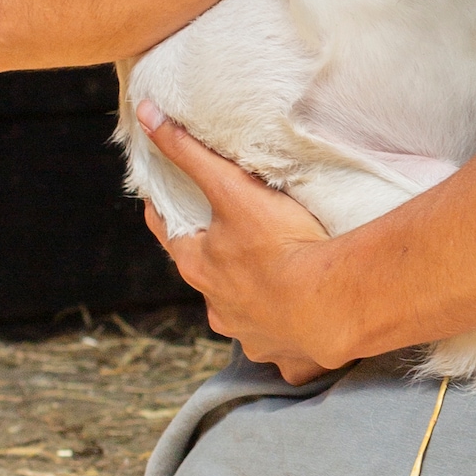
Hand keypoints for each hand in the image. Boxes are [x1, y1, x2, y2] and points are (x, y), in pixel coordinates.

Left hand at [139, 105, 345, 382]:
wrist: (329, 305)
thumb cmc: (280, 247)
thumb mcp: (233, 190)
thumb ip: (190, 152)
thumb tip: (146, 114)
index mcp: (201, 269)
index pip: (171, 237)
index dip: (168, 217)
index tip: (170, 204)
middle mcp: (219, 309)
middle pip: (211, 284)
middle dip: (221, 268)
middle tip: (242, 246)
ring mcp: (252, 338)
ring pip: (245, 321)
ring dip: (256, 306)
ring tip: (282, 287)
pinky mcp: (287, 361)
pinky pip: (286, 354)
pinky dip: (292, 341)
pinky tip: (308, 330)